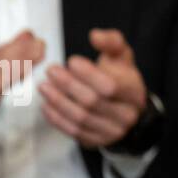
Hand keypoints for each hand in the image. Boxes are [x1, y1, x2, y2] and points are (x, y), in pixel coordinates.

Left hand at [39, 28, 147, 148]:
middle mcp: (125, 115)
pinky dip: (56, 118)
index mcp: (133, 92)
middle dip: (68, 85)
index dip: (88, 74)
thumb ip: (111, 42)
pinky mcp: (95, 141)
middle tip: (51, 71)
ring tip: (44, 86)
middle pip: (92, 102)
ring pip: (80, 118)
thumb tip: (95, 35)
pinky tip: (46, 105)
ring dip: (58, 101)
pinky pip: (73, 131)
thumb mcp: (122, 57)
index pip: (110, 86)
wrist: (127, 110)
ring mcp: (110, 131)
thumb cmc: (121, 79)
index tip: (71, 61)